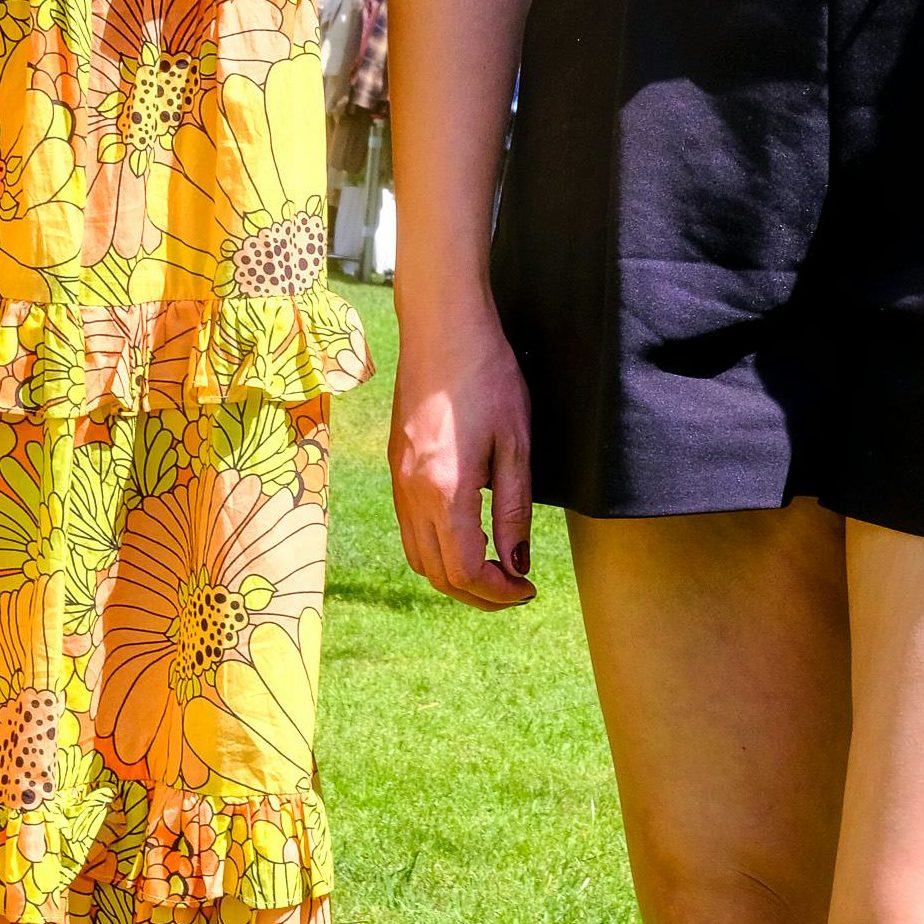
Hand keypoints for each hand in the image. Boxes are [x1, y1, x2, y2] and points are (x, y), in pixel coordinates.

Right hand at [391, 307, 536, 606]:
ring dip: (455, 576)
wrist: (442, 328)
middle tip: (515, 589)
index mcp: (445, 490)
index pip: (466, 572)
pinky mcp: (395, 468)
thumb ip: (514, 511)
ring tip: (493, 570)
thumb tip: (516, 564)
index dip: (500, 593)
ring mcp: (397, 481)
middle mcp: (412, 494)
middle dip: (479, 595)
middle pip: (438, 575)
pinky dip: (437, 550)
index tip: (527, 588)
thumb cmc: (487, 376)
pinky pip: (409, 529)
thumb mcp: (517, 445)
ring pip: (419, 557)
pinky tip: (466, 538)